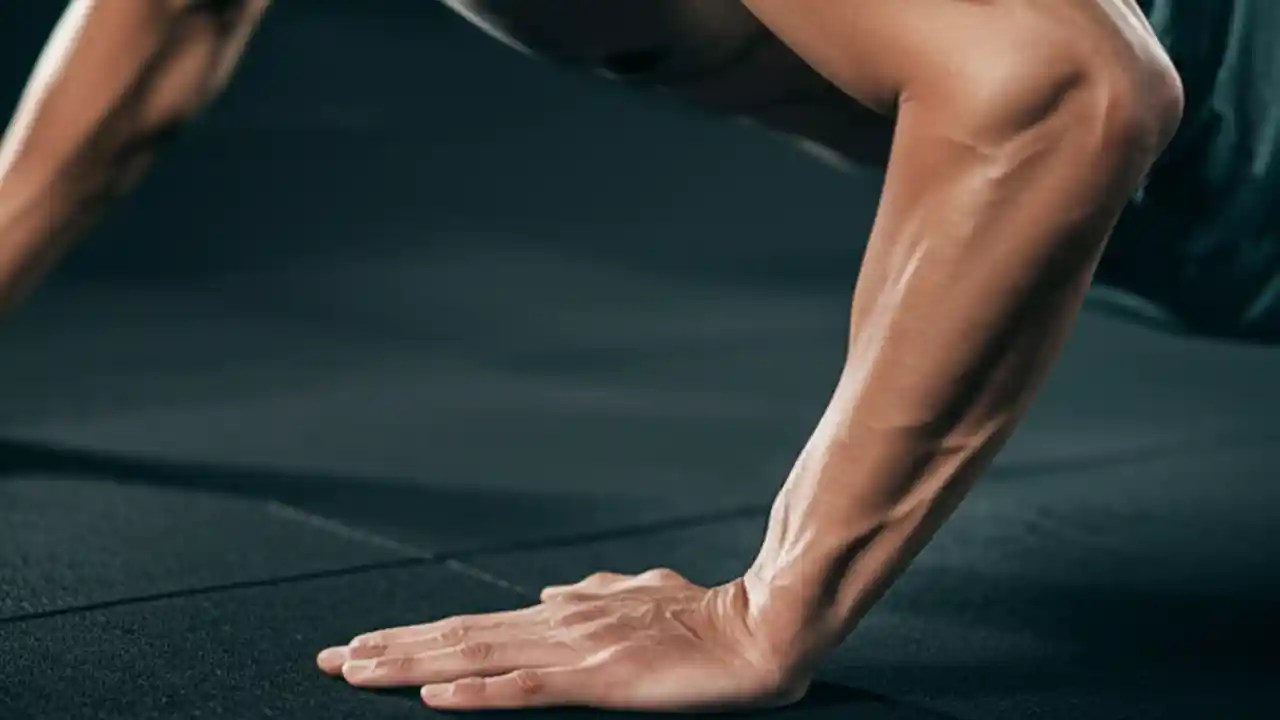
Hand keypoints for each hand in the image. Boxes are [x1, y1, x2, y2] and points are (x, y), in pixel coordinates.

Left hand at [316, 568, 809, 711]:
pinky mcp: (603, 681)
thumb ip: (595, 593)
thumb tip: (548, 591)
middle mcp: (559, 625)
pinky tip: (438, 697)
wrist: (759, 630)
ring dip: (414, 666)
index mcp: (565, 613)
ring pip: (479, 658)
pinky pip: (529, 690)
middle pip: (458, 638)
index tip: (362, 645)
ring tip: (358, 671)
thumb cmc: (706, 615)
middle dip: (390, 650)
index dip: (414, 636)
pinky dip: (480, 694)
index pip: (474, 627)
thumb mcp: (640, 597)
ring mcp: (577, 652)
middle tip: (329, 660)